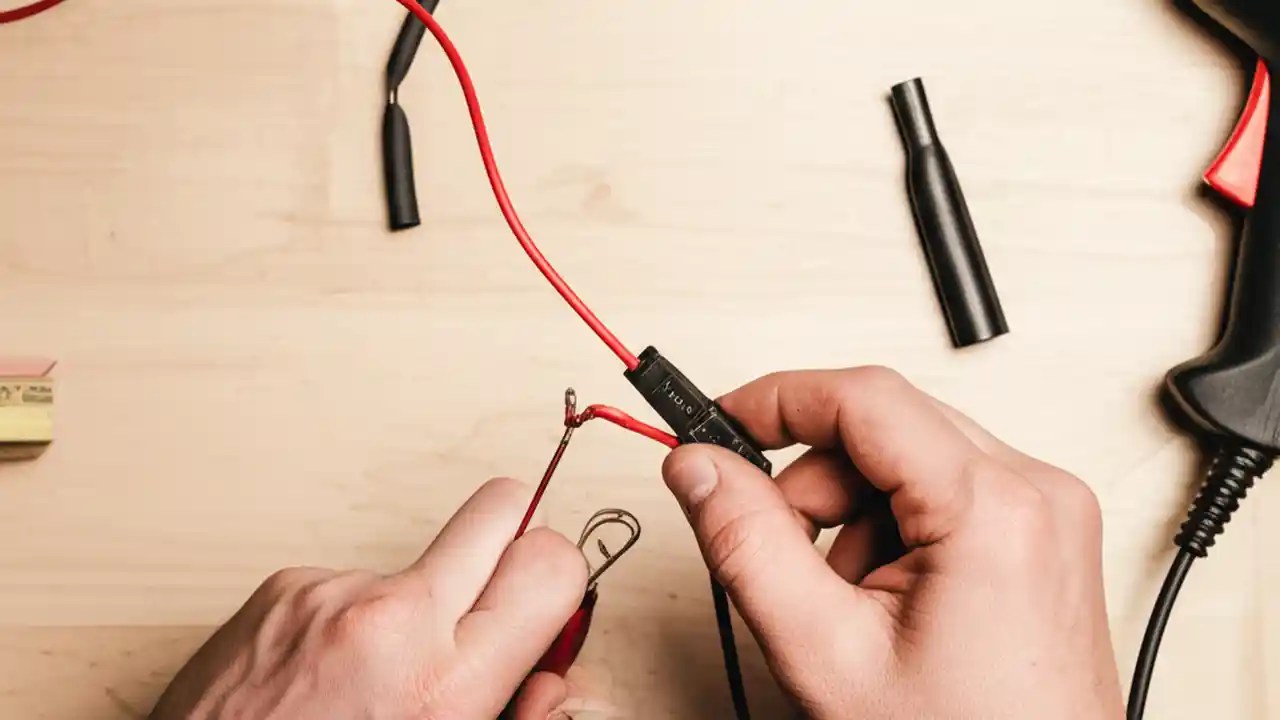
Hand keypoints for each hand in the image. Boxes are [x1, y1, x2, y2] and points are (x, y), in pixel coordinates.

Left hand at [149, 478, 586, 719]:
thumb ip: (516, 717)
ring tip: (376, 679)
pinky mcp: (279, 588)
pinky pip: (352, 582)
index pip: (550, 563)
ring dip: (417, 605)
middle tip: (495, 599)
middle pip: (499, 508)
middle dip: (512, 544)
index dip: (557, 582)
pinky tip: (326, 679)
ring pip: (419, 560)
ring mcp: (325, 592)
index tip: (543, 607)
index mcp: (440, 684)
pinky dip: (354, 620)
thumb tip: (548, 673)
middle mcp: (384, 618)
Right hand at [663, 368, 1122, 718]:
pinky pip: (942, 493)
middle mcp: (1038, 492)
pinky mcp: (1042, 535)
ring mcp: (1048, 513)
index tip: (718, 425)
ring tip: (848, 601)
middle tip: (778, 547)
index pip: (865, 398)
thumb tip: (699, 467)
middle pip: (885, 426)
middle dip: (813, 481)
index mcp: (994, 508)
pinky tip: (887, 601)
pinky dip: (892, 531)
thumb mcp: (825, 652)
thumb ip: (747, 544)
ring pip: (908, 459)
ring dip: (852, 514)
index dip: (777, 400)